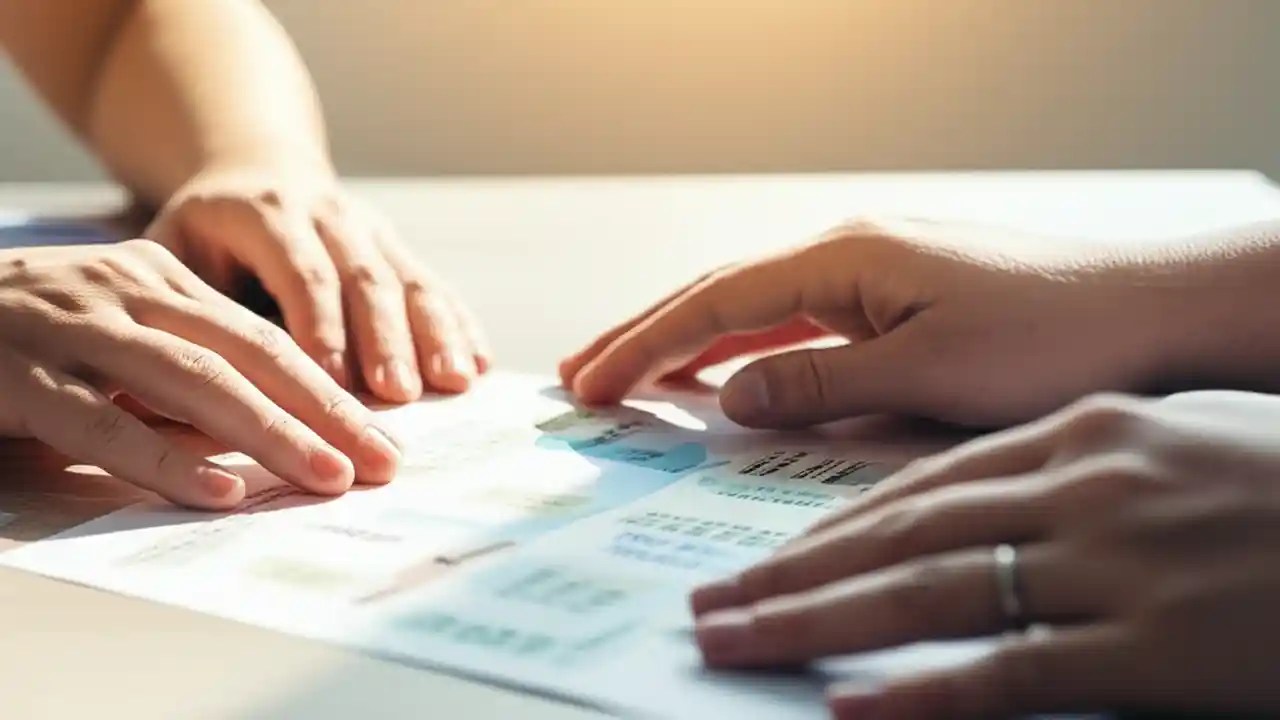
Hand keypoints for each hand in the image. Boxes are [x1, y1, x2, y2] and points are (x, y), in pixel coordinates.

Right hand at [0, 240, 400, 509]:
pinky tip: (220, 491)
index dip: (331, 392)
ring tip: (326, 478)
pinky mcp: (18, 375)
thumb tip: (265, 440)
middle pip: (250, 355)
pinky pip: (103, 423)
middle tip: (382, 465)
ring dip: (268, 434)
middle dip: (324, 413)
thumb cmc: (31, 340)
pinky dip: (165, 459)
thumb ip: (182, 382)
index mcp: (162, 282)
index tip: (385, 441)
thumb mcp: (119, 344)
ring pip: (192, 381)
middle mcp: (127, 292)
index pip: (267, 340)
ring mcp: (72, 329)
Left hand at [146, 166, 489, 400]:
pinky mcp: (398, 247)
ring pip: (409, 278)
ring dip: (435, 333)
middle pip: (364, 276)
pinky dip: (459, 325)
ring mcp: (371, 229)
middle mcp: (327, 214)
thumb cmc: (204, 233)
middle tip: (398, 394)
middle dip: (385, 338)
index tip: (332, 382)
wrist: (257, 171)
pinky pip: (435, 285)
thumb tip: (181, 385)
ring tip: (454, 382)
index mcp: (264, 212)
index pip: (300, 270)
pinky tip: (478, 364)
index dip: (319, 326)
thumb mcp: (171, 249)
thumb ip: (184, 304)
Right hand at [561, 217, 1257, 427]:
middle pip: (722, 295)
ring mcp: (873, 274)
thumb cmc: (1054, 335)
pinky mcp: (898, 299)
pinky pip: (800, 324)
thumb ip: (821, 383)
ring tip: (628, 367)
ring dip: (689, 341)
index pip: (717, 304)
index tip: (590, 384)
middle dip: (646, 333)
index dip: (646, 345)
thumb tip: (727, 395)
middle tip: (577, 371)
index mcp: (846, 257)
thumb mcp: (930, 369)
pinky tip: (725, 368)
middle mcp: (851, 253)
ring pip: (756, 309)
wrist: (1151, 310)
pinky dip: (748, 348)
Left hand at [687, 391, 1279, 718]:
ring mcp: (1114, 564)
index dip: (830, 525)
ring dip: (815, 623)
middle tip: (710, 602)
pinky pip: (1012, 674)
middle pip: (897, 535)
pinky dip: (923, 696)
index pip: (920, 483)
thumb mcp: (1181, 445)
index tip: (765, 552)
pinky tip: (850, 710)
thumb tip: (994, 508)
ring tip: (735, 641)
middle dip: (789, 572)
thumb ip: (1080, 472)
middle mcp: (1082, 486)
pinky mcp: (1155, 648)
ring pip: (926, 594)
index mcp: (1084, 433)